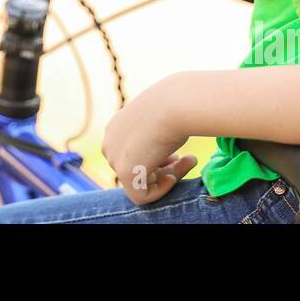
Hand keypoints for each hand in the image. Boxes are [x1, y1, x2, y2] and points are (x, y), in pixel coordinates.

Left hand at [101, 79, 196, 205]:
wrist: (175, 104)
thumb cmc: (173, 108)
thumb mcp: (160, 122)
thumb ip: (154, 139)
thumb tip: (160, 156)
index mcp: (116, 127)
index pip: (136, 153)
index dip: (158, 158)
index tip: (177, 156)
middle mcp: (110, 142)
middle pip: (137, 168)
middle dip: (164, 167)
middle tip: (187, 160)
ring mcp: (114, 157)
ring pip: (141, 181)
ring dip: (168, 176)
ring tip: (189, 162)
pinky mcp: (124, 172)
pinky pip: (141, 196)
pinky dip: (160, 191)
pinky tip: (173, 177)